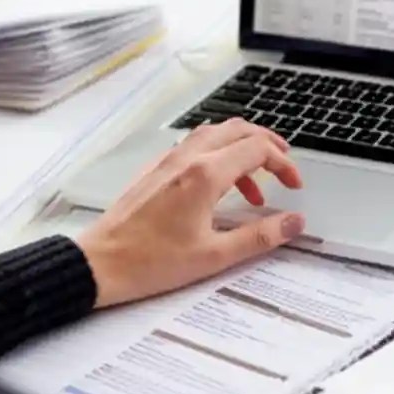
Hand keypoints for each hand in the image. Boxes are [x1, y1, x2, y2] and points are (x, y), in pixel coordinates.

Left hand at [77, 119, 304, 307]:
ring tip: (255, 183)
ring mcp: (168, 162)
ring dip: (241, 149)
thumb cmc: (150, 262)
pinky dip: (217, 157)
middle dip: (267, 143)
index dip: (283, 164)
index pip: (257, 149)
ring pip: (214, 135)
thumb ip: (259, 237)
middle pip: (237, 130)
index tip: (294, 185)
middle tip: (284, 165)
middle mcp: (187, 160)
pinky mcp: (155, 171)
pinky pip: (194, 147)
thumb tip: (293, 223)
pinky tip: (218, 187)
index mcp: (205, 176)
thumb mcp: (214, 256)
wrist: (100, 263)